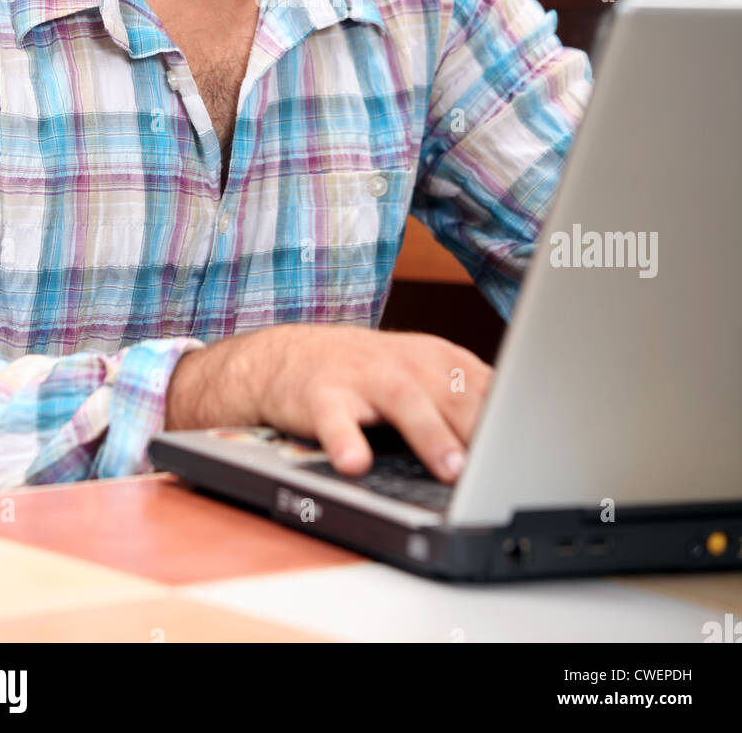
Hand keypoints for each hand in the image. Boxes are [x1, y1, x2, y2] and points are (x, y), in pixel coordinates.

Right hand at [165, 324, 492, 482]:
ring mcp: (363, 377)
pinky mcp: (322, 396)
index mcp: (439, 359)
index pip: (488, 388)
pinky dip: (346, 440)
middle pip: (455, 394)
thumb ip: (467, 400)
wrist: (287, 356)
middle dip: (483, 429)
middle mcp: (406, 364)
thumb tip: (524, 438)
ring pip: (404, 402)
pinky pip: (335, 420)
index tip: (539, 446)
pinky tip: (355, 463)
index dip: (514, 419)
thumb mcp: (423, 375)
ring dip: (431, 434)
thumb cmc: (369, 372)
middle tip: (505, 465)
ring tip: (452, 469)